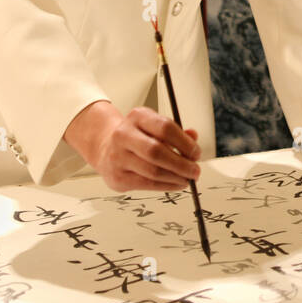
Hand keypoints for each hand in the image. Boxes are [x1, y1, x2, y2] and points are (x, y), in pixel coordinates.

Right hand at [67, 102, 201, 191]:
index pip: (165, 127)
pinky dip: (167, 186)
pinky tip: (176, 183)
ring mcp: (118, 156)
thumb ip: (176, 132)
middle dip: (181, 164)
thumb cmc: (137, 137)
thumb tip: (194, 137)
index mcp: (137, 116)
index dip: (185, 143)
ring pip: (153, 171)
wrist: (105, 148)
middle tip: (195, 171)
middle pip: (157, 151)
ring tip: (187, 178)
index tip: (196, 153)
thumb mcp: (155, 127)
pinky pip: (147, 184)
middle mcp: (124, 134)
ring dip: (176, 177)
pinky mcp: (117, 176)